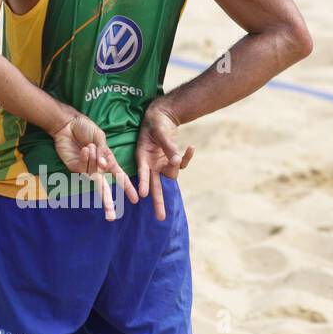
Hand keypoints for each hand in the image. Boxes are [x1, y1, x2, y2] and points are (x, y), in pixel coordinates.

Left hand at [50, 112, 136, 220]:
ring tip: (90, 146)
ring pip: (94, 173)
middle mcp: (97, 167)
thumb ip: (104, 153)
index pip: (120, 176)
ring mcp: (85, 168)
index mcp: (108, 160)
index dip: (127, 188)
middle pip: (104, 188)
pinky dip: (86, 158)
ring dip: (94, 159)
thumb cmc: (85, 128)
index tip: (136, 200)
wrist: (67, 124)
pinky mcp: (74, 167)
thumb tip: (105, 167)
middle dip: (107, 203)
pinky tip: (85, 149)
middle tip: (111, 217)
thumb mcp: (100, 138)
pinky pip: (84, 167)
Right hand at [135, 100, 194, 220]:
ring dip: (178, 168)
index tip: (141, 195)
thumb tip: (178, 160)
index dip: (142, 182)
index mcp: (142, 156)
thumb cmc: (155, 122)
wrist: (161, 116)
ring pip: (171, 175)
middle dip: (158, 201)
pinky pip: (181, 164)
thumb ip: (168, 146)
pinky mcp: (170, 161)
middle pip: (155, 185)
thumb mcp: (160, 131)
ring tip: (188, 149)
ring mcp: (161, 164)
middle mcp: (151, 164)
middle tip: (160, 218)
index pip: (142, 172)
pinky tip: (191, 147)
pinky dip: (188, 157)